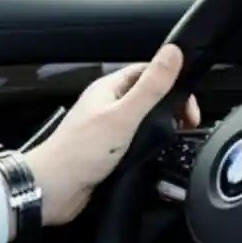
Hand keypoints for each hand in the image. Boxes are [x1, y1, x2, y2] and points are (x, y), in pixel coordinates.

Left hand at [24, 44, 198, 225]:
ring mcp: (106, 129)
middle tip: (186, 125)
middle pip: (147, 96)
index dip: (171, 82)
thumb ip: (151, 86)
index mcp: (109, 89)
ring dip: (160, 127)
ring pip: (142, 120)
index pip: (147, 72)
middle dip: (170, 107)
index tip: (188, 104)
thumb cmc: (80, 152)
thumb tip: (173, 53)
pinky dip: (149, 146)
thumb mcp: (124, 115)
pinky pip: (135, 142)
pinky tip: (156, 155)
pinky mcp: (107, 152)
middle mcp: (107, 106)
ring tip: (175, 138)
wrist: (53, 189)